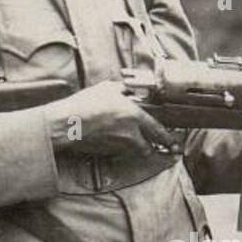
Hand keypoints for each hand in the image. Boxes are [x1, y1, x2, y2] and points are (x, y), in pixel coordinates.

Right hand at [44, 81, 181, 155]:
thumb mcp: (106, 89)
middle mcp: (130, 133)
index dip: (168, 137)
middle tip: (164, 149)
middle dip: (157, 147)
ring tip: (134, 141)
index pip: (157, 130)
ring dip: (138, 147)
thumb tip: (128, 89)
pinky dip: (122, 148)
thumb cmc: (85, 104)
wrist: (66, 123)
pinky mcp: (107, 152)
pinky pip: (120, 152)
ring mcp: (119, 145)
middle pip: (150, 147)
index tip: (174, 142)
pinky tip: (114, 141)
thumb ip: (122, 89)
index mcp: (134, 115)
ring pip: (135, 150)